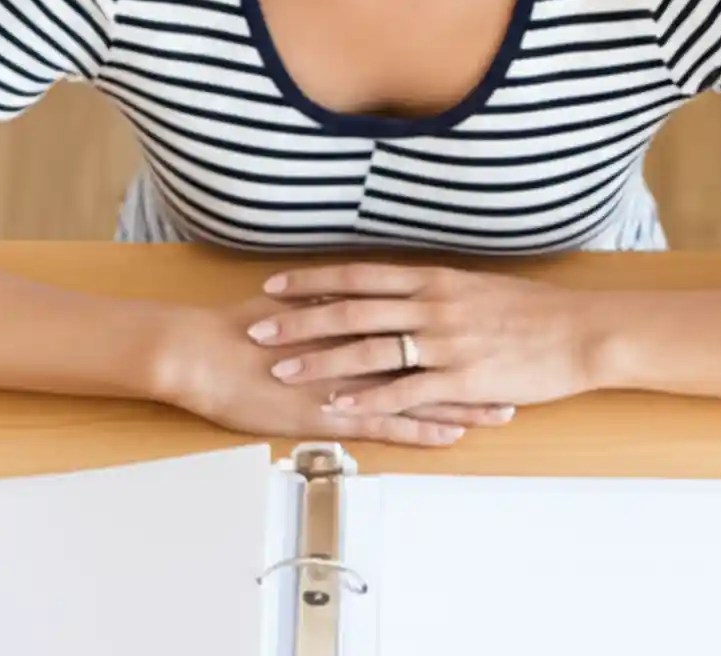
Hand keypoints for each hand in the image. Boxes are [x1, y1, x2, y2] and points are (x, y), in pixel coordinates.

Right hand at [155, 298, 503, 446]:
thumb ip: (326, 298)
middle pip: (434, 352)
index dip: (462, 325)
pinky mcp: (331, 413)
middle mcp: (360, 343)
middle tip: (522, 368)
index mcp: (352, 314)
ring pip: (421, 391)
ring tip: (505, 408)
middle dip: (479, 362)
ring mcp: (349, 381)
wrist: (199, 352)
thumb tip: (347, 288)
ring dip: (464, 400)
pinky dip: (422, 428)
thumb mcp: (291, 303)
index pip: (419, 317)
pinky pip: (387, 423)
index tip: (499, 328)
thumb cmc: (238, 328)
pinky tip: (452, 433)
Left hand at [246, 264, 601, 414]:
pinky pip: (404, 390)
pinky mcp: (461, 378)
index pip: (358, 276)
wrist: (580, 332)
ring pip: (368, 350)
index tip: (273, 285)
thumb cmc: (533, 311)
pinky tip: (335, 405)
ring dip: (321, 360)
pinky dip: (366, 398)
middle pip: (351, 311)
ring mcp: (445, 342)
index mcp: (434, 279)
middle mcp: (431, 305)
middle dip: (299, 320)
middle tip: (256, 329)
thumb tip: (400, 289)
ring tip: (281, 369)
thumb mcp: (477, 286)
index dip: (312, 281)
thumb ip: (434, 289)